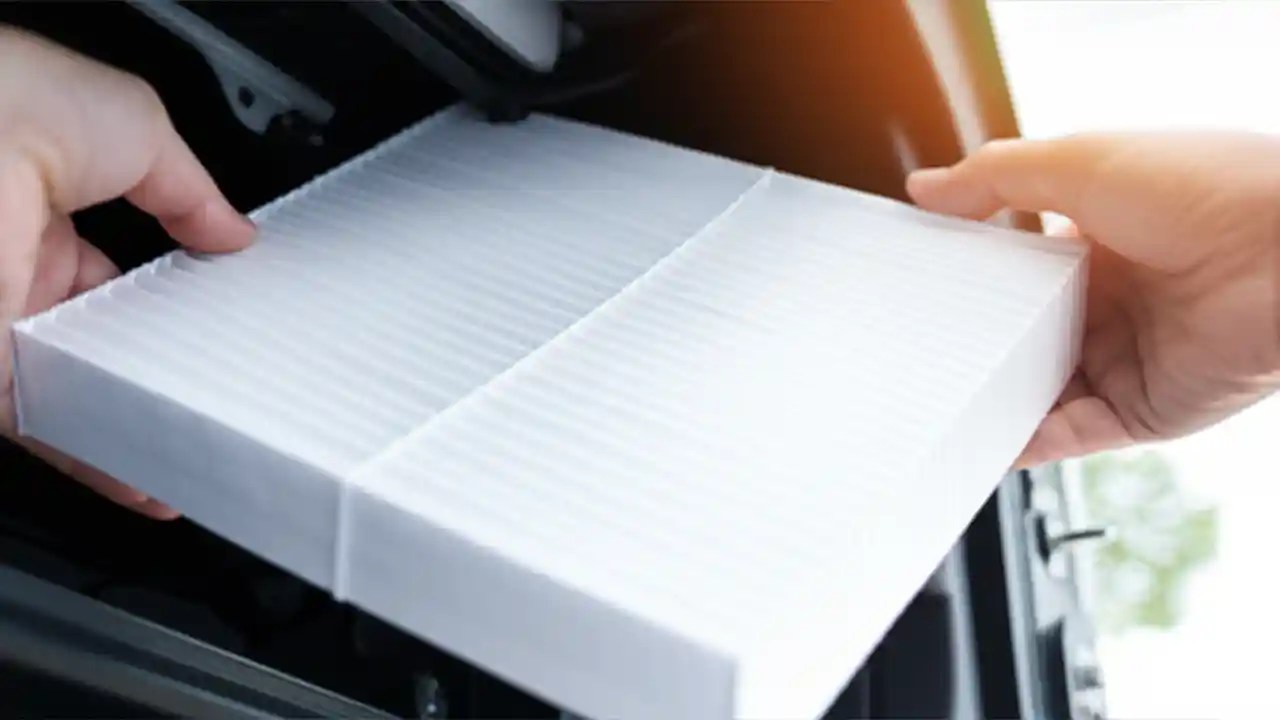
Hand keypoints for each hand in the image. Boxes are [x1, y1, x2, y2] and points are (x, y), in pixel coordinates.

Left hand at [0, 28, 254, 517]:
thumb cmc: (16, 103)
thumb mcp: (136, 126)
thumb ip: (193, 192)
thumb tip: (237, 233)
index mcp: (37, 206)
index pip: (116, 271)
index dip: (171, 297)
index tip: (220, 318)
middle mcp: (9, 272)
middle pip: (100, 339)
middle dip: (158, 368)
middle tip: (223, 389)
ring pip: (77, 392)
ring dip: (135, 423)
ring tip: (200, 447)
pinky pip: (49, 428)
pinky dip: (100, 459)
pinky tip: (151, 472)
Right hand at [907, 132, 1279, 467]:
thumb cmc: (1208, 189)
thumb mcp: (1082, 162)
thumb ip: (996, 178)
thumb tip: (925, 189)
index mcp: (1101, 238)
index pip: (1016, 266)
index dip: (970, 276)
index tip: (918, 285)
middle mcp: (1114, 301)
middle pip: (1022, 334)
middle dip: (973, 344)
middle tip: (912, 348)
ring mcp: (1127, 359)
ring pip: (1038, 390)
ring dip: (991, 397)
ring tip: (932, 401)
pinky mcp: (1142, 412)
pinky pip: (1068, 436)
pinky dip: (1023, 443)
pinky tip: (980, 439)